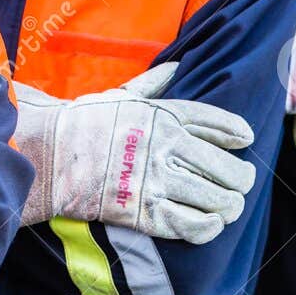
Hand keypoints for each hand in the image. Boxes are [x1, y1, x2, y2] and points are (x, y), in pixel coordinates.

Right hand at [13, 63, 255, 244]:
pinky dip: (208, 228)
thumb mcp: (120, 94)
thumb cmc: (83, 122)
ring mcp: (155, 180)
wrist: (49, 154)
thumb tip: (175, 66)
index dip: (236, 132)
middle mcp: (165, 146)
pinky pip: (190, 225)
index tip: (245, 138)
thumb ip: (152, 84)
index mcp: (164, 116)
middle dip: (241, 178)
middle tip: (242, 183)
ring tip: (230, 207)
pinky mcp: (143, 212)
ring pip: (214, 199)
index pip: (216, 123)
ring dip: (229, 206)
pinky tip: (211, 224)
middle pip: (225, 167)